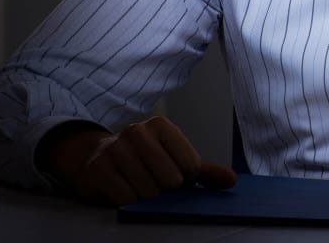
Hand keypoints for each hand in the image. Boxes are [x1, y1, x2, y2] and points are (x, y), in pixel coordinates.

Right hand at [40, 116, 235, 205]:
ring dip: (147, 198)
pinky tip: (124, 189)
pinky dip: (128, 202)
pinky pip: (126, 198)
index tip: (174, 174)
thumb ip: (204, 171)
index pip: (191, 166)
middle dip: (165, 190)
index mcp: (161, 125)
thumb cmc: (145, 161)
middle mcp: (138, 131)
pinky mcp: (99, 168)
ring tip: (139, 185)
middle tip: (154, 182)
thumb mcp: (174, 160)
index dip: (186, 180)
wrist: (97, 158)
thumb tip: (231, 180)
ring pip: (148, 192)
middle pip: (170, 181)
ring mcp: (116, 148)